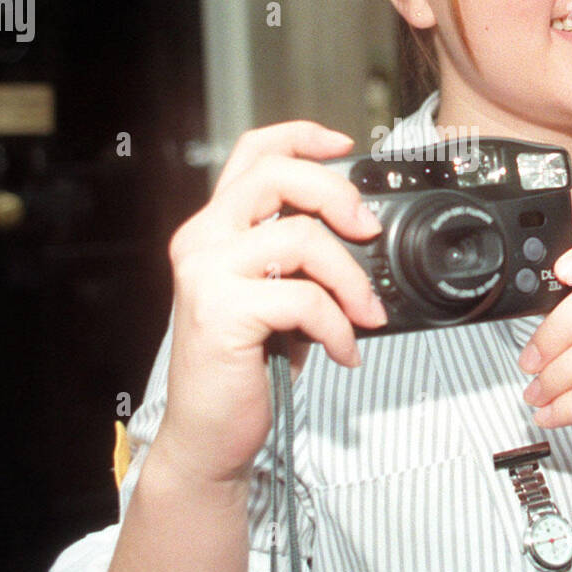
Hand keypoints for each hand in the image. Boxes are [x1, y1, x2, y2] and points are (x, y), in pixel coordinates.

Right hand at [156, 122, 388, 487]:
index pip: (251, 154)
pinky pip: (304, 298)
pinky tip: (343, 351)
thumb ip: (297, 259)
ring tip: (365, 314)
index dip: (300, 136)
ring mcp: (206, 273)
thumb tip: (361, 236)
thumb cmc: (245, 368)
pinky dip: (338, 326)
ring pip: (301, 237)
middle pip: (277, 175)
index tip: (344, 144)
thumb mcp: (273, 298)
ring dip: (351, 279)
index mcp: (214, 229)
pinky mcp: (222, 311)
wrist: (209, 435)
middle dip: (338, 196)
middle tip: (369, 232)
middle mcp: (202, 240)